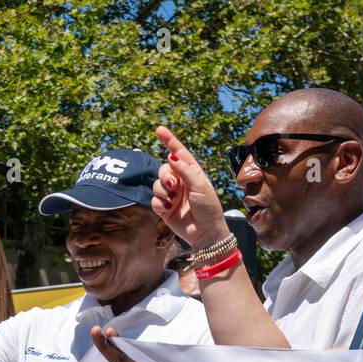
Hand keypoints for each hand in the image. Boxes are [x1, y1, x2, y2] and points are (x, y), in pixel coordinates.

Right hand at [153, 125, 230, 249]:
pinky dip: (160, 203)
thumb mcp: (200, 186)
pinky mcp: (164, 208)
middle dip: (165, 176)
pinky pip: (154, 200)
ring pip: (156, 184)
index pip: (178, 152)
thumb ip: (185, 170)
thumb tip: (171, 156)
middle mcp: (180, 181)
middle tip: (174, 186)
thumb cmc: (208, 208)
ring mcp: (171, 195)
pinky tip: (169, 209)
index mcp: (191, 172)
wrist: (205, 232)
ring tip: (174, 201)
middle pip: (163, 169)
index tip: (159, 129)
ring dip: (163, 191)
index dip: (169, 140)